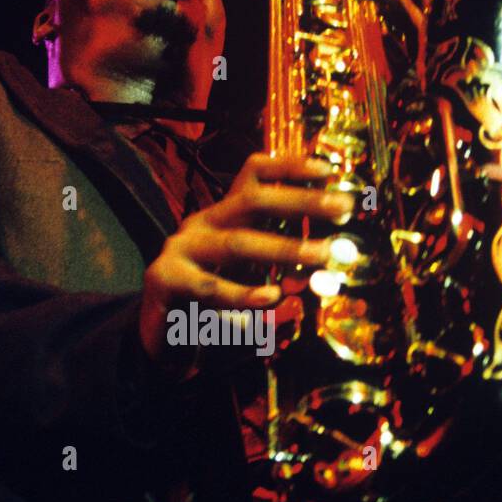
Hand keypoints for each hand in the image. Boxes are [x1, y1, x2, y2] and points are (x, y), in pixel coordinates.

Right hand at [140, 154, 350, 371]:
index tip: (327, 170)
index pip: (252, 175)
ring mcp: (180, 249)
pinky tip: (271, 297)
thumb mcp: (247, 274)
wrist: (158, 335)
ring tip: (322, 255)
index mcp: (221, 215)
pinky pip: (210, 287)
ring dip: (283, 248)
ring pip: (236, 243)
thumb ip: (278, 264)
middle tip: (342, 208)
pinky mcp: (165, 279)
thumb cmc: (210, 304)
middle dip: (300, 201)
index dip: (289, 167)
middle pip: (251, 201)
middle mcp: (202, 224)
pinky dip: (243, 294)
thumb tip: (328, 254)